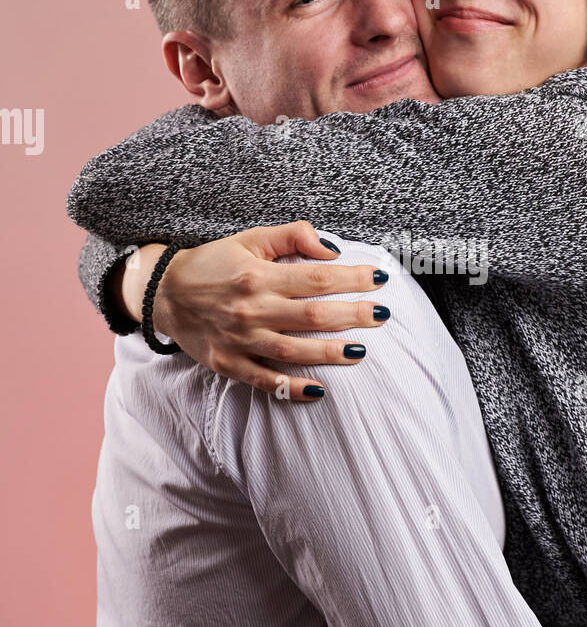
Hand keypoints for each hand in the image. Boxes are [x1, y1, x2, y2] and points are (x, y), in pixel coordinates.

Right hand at [119, 222, 390, 396]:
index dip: (352, 279)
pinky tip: (319, 389)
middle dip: (352, 315)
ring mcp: (240, 340)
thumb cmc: (214, 262)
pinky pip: (264, 380)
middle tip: (383, 316)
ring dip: (330, 353)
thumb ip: (293, 237)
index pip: (316, 278)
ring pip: (293, 350)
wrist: (163, 292)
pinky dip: (291, 388)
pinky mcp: (229, 363)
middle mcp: (251, 309)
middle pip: (312, 315)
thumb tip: (333, 250)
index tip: (380, 278)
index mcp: (258, 276)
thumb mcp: (250, 238)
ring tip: (360, 352)